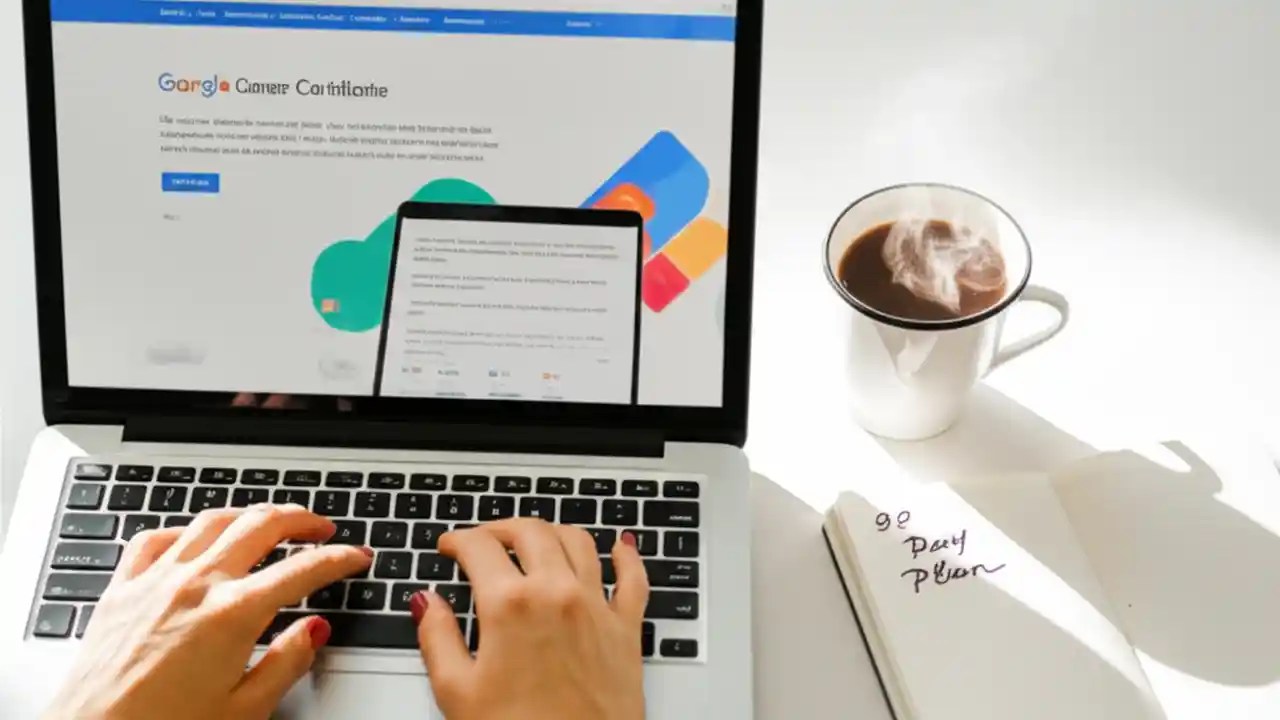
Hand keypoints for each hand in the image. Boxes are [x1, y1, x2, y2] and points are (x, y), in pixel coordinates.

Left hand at [43, 505, 372, 719]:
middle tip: (322, 527)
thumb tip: (314, 630)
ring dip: (249, 514)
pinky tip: (194, 537)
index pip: (304, 569)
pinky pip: (156, 538)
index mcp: (234, 614)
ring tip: (269, 520)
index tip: (356, 557)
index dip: (340, 559)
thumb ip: (287, 663)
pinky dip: (185, 530)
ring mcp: (154, 581)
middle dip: (301, 519)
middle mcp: (196, 585)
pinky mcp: (120, 590)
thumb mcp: (244, 711)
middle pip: (261, 525)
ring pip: (212, 520)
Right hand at [415, 519, 649, 719]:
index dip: (458, 539)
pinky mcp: (626, 628)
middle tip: (485, 540)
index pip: (479, 546)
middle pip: (529, 531)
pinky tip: (618, 547)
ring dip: (551, 532)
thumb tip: (426, 602)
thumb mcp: (457, 692)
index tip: (450, 545)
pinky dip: (625, 556)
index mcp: (510, 605)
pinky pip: (632, 577)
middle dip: (501, 528)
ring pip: (577, 540)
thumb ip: (437, 637)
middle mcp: (556, 593)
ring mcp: (596, 607)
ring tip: (534, 540)